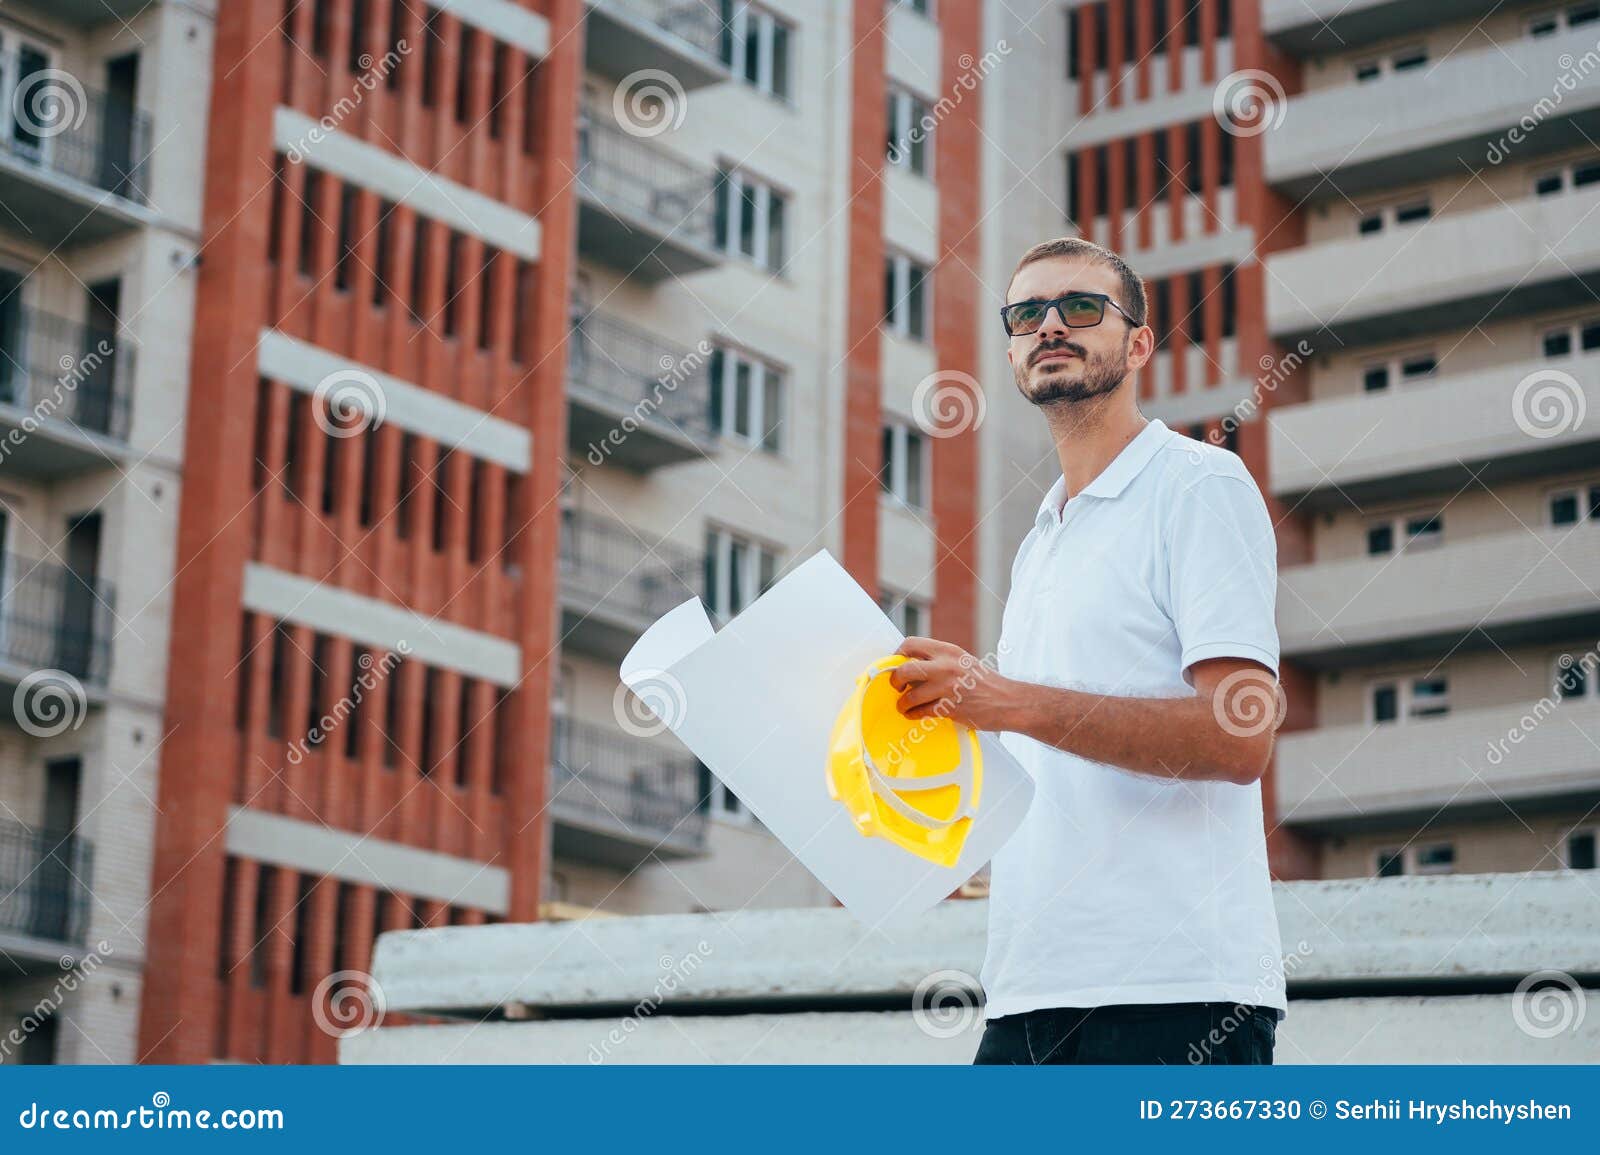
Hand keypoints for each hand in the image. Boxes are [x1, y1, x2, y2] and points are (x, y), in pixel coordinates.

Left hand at [887, 636, 1019, 732]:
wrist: (1008, 701)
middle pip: (904, 670)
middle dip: (895, 681)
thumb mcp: (962, 661)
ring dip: (903, 704)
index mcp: (948, 651)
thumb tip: (910, 666)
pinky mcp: (950, 708)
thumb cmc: (985, 683)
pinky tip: (915, 714)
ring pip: (910, 696)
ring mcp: (947, 687)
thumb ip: (939, 661)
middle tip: (897, 686)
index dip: (898, 654)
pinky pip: (921, 712)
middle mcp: (946, 666)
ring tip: (904, 706)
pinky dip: (914, 714)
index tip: (896, 664)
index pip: (911, 644)